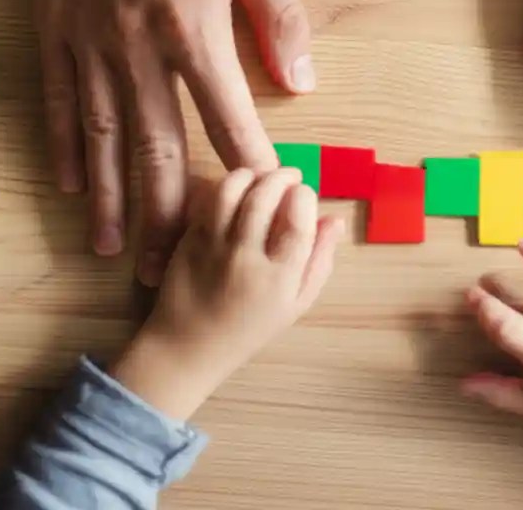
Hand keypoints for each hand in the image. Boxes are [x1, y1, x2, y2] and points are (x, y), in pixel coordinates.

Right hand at [10, 0, 315, 283]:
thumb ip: (279, 16)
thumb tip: (303, 81)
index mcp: (191, 26)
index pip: (225, 116)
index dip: (246, 166)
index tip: (258, 208)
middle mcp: (136, 46)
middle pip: (155, 148)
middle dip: (167, 215)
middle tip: (171, 269)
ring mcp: (87, 42)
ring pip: (100, 137)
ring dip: (113, 199)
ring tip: (118, 249)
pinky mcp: (53, 29)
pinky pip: (57, 101)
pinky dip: (64, 148)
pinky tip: (74, 186)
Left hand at [111, 168, 343, 419]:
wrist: (189, 348)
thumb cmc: (250, 329)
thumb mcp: (297, 303)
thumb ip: (319, 260)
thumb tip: (335, 219)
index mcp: (279, 278)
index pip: (298, 220)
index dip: (305, 196)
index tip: (305, 194)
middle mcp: (245, 258)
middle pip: (266, 197)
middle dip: (281, 176)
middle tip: (288, 177)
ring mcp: (212, 247)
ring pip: (232, 190)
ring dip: (250, 174)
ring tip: (260, 178)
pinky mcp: (186, 240)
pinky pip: (207, 201)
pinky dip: (224, 186)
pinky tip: (235, 191)